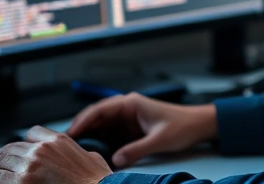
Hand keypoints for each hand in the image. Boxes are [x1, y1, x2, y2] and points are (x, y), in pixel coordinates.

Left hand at [0, 126, 111, 183]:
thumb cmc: (100, 183)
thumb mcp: (93, 161)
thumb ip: (81, 155)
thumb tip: (82, 158)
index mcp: (59, 140)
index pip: (32, 134)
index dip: (21, 145)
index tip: (14, 154)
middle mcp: (42, 149)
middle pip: (11, 148)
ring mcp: (31, 165)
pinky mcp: (23, 182)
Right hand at [66, 92, 216, 167]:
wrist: (198, 125)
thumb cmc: (182, 126)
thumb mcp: (159, 140)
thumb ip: (137, 150)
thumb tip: (115, 160)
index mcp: (131, 103)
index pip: (100, 109)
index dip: (83, 120)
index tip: (70, 132)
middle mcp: (126, 108)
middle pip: (96, 116)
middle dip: (80, 127)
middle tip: (64, 142)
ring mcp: (127, 118)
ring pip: (101, 125)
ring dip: (88, 135)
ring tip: (73, 148)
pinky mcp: (131, 128)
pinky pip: (110, 133)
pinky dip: (99, 140)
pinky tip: (91, 151)